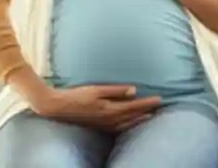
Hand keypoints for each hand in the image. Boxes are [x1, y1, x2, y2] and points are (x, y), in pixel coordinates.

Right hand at [33, 85, 161, 131]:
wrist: (58, 108)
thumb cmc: (76, 96)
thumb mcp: (96, 89)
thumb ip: (116, 90)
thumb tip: (134, 90)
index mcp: (110, 109)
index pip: (134, 106)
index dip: (148, 103)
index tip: (159, 100)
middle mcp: (109, 119)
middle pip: (133, 117)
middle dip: (147, 112)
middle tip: (159, 108)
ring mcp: (104, 125)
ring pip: (127, 125)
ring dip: (139, 121)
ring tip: (149, 117)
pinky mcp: (99, 126)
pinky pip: (118, 129)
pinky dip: (128, 126)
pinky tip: (129, 124)